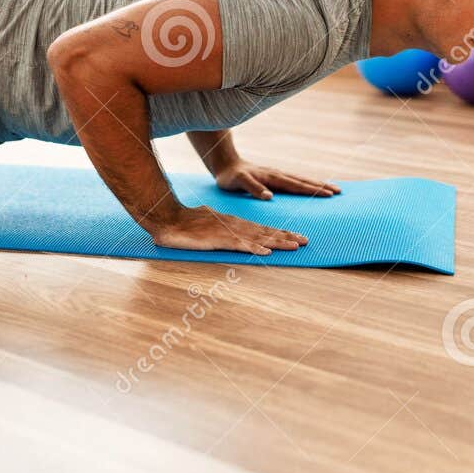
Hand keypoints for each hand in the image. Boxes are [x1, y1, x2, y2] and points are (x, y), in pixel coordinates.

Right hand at [147, 204, 307, 255]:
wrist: (167, 219)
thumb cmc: (185, 225)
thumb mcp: (208, 227)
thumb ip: (220, 231)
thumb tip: (227, 235)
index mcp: (232, 223)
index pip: (261, 229)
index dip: (279, 233)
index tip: (295, 237)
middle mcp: (234, 225)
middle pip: (265, 232)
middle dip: (286, 237)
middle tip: (305, 241)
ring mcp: (227, 232)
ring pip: (258, 238)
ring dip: (278, 242)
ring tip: (295, 246)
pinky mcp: (218, 240)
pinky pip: (239, 245)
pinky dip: (254, 249)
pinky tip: (266, 253)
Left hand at [214, 161, 339, 200]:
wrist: (225, 165)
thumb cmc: (230, 177)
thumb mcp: (238, 182)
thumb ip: (253, 188)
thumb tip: (270, 197)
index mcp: (273, 178)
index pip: (296, 185)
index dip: (312, 190)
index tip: (328, 194)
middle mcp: (278, 175)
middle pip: (304, 181)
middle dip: (321, 186)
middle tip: (339, 192)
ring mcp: (277, 175)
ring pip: (301, 180)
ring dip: (317, 184)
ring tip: (332, 188)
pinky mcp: (274, 177)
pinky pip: (294, 181)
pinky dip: (306, 184)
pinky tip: (311, 187)